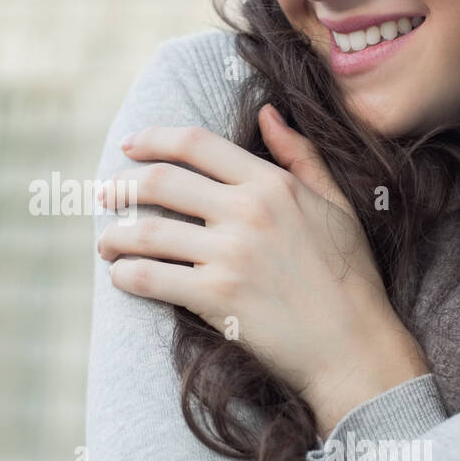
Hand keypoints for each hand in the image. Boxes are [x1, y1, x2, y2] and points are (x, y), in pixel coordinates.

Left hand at [96, 105, 428, 434]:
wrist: (354, 347)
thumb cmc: (348, 278)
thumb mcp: (335, 205)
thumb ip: (301, 156)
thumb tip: (267, 113)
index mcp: (272, 184)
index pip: (196, 144)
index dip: (153, 139)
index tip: (129, 147)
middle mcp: (248, 212)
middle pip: (160, 182)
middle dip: (121, 186)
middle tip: (105, 197)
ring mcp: (231, 254)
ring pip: (145, 232)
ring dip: (114, 236)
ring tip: (106, 244)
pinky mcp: (216, 297)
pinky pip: (150, 277)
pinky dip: (125, 274)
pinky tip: (119, 276)